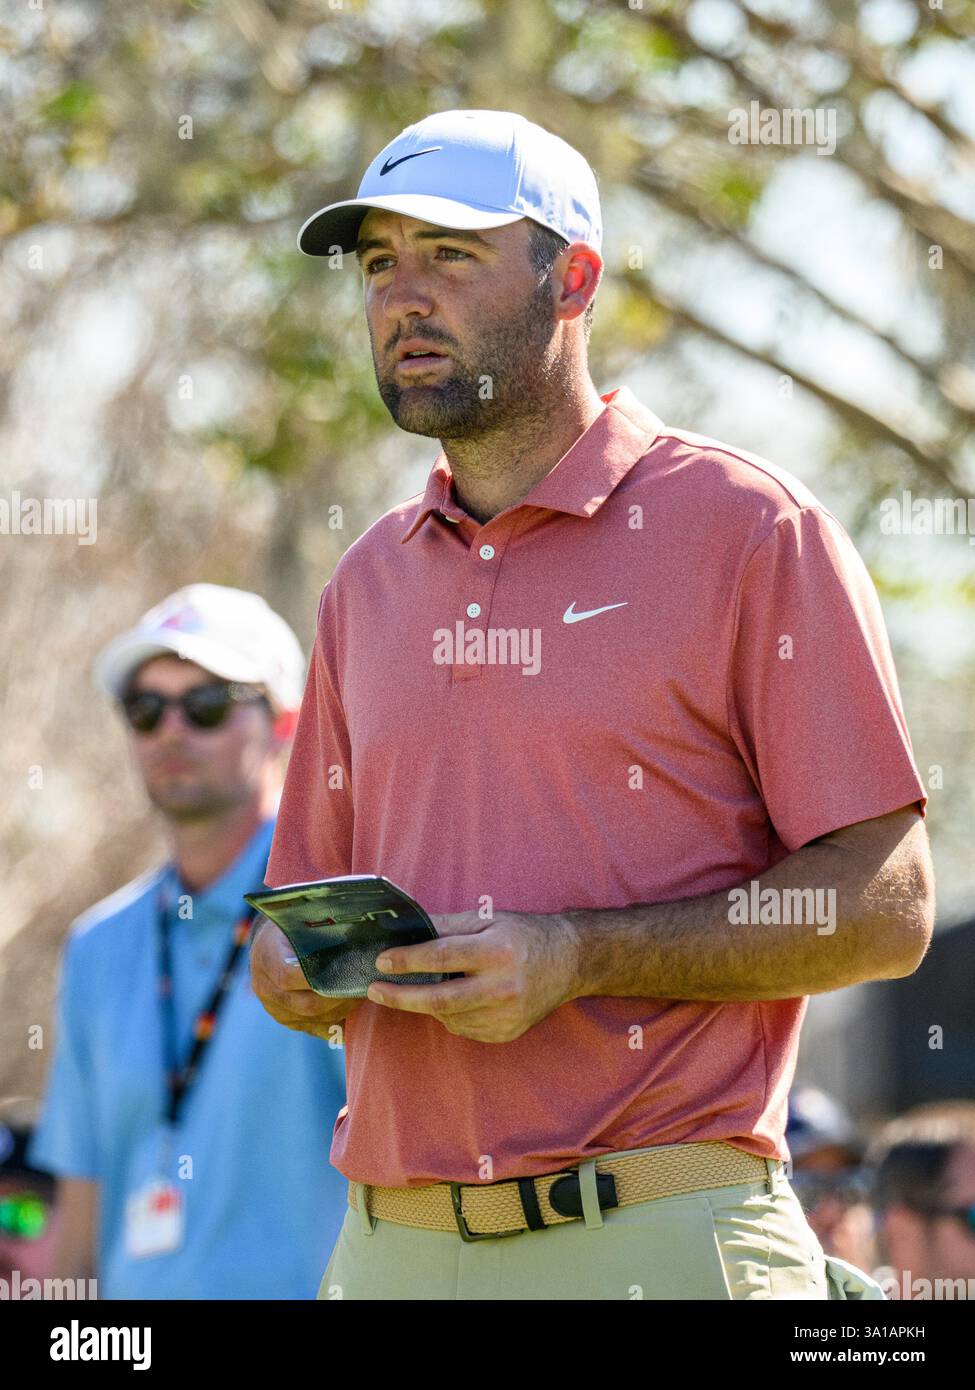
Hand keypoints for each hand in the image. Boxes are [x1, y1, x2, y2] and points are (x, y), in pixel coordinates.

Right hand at [249, 915, 361, 1041]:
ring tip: (361, 995)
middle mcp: (267, 988)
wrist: (267, 944)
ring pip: (314, 1020)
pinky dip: (335, 1022)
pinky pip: (314, 1028)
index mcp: (267, 958)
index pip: (289, 976)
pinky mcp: (286, 1020)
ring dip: (342, 1011)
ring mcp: (275, 1008)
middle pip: (308, 1005)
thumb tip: (354, 917)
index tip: (348, 970)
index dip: (319, 978)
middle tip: (364, 986)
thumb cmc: (289, 926)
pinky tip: (351, 1009)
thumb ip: (317, 923)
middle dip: (341, 999)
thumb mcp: (296, 919)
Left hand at [366, 910, 581, 1042]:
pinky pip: (465, 1029)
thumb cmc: (524, 935)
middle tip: (375, 991)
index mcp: (497, 951)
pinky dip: (452, 1015)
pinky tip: (457, 999)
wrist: (569, 961)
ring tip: (426, 987)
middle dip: (401, 996)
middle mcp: (503, 986)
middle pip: (440, 998)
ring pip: (449, 1017)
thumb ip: (447, 925)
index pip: (441, 956)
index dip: (407, 960)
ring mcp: (507, 1015)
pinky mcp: (508, 1033)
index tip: (381, 962)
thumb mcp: (488, 920)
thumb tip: (406, 930)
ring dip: (429, 1004)